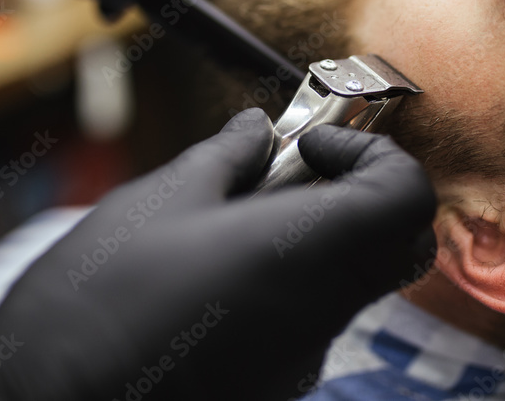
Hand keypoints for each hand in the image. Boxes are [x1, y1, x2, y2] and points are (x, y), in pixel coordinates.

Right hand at [0, 110, 434, 400]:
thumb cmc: (97, 301)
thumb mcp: (161, 202)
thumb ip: (226, 158)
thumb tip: (257, 129)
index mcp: (306, 253)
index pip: (407, 197)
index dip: (376, 155)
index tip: (312, 145)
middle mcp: (322, 311)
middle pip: (398, 242)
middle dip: (363, 192)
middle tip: (296, 171)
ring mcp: (303, 356)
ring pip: (355, 279)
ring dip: (323, 232)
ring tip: (239, 214)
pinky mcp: (275, 383)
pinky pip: (313, 316)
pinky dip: (293, 276)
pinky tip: (222, 266)